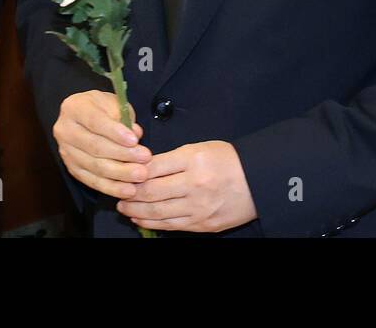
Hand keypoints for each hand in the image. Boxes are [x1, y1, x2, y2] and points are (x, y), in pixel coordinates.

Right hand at [53, 90, 150, 199]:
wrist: (85, 117)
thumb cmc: (102, 109)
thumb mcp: (113, 103)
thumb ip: (124, 117)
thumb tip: (135, 133)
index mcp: (74, 108)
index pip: (95, 121)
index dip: (115, 132)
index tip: (134, 140)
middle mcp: (65, 130)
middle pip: (95, 146)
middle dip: (122, 154)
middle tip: (144, 158)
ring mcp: (66, 152)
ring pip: (95, 166)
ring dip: (120, 173)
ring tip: (140, 175)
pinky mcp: (72, 168)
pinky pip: (92, 181)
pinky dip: (111, 187)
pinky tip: (127, 190)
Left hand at [117, 140, 256, 233]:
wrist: (258, 181)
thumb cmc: (227, 160)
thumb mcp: (199, 149)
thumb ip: (171, 159)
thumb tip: (143, 168)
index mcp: (192, 160)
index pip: (152, 167)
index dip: (132, 171)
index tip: (121, 172)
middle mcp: (194, 184)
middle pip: (150, 192)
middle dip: (128, 194)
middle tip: (117, 192)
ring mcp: (199, 207)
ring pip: (157, 212)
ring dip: (135, 211)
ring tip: (124, 207)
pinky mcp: (203, 224)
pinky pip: (171, 226)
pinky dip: (152, 223)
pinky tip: (141, 219)